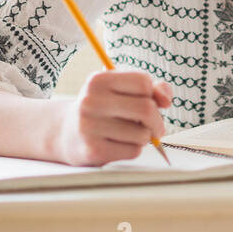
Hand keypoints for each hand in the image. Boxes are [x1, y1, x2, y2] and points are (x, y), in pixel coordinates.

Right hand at [51, 69, 172, 165]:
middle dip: (157, 120)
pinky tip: (120, 144)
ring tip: (130, 134)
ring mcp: (89, 127)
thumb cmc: (105, 109)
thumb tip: (166, 100)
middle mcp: (90, 102)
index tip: (146, 101)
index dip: (151, 93)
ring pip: (143, 133)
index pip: (143, 82)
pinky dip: (134, 149)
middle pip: (146, 108)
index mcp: (98, 80)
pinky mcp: (93, 150)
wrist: (67, 134)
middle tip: (155, 126)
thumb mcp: (122, 91)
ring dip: (145, 136)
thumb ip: (152, 90)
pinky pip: (133, 151)